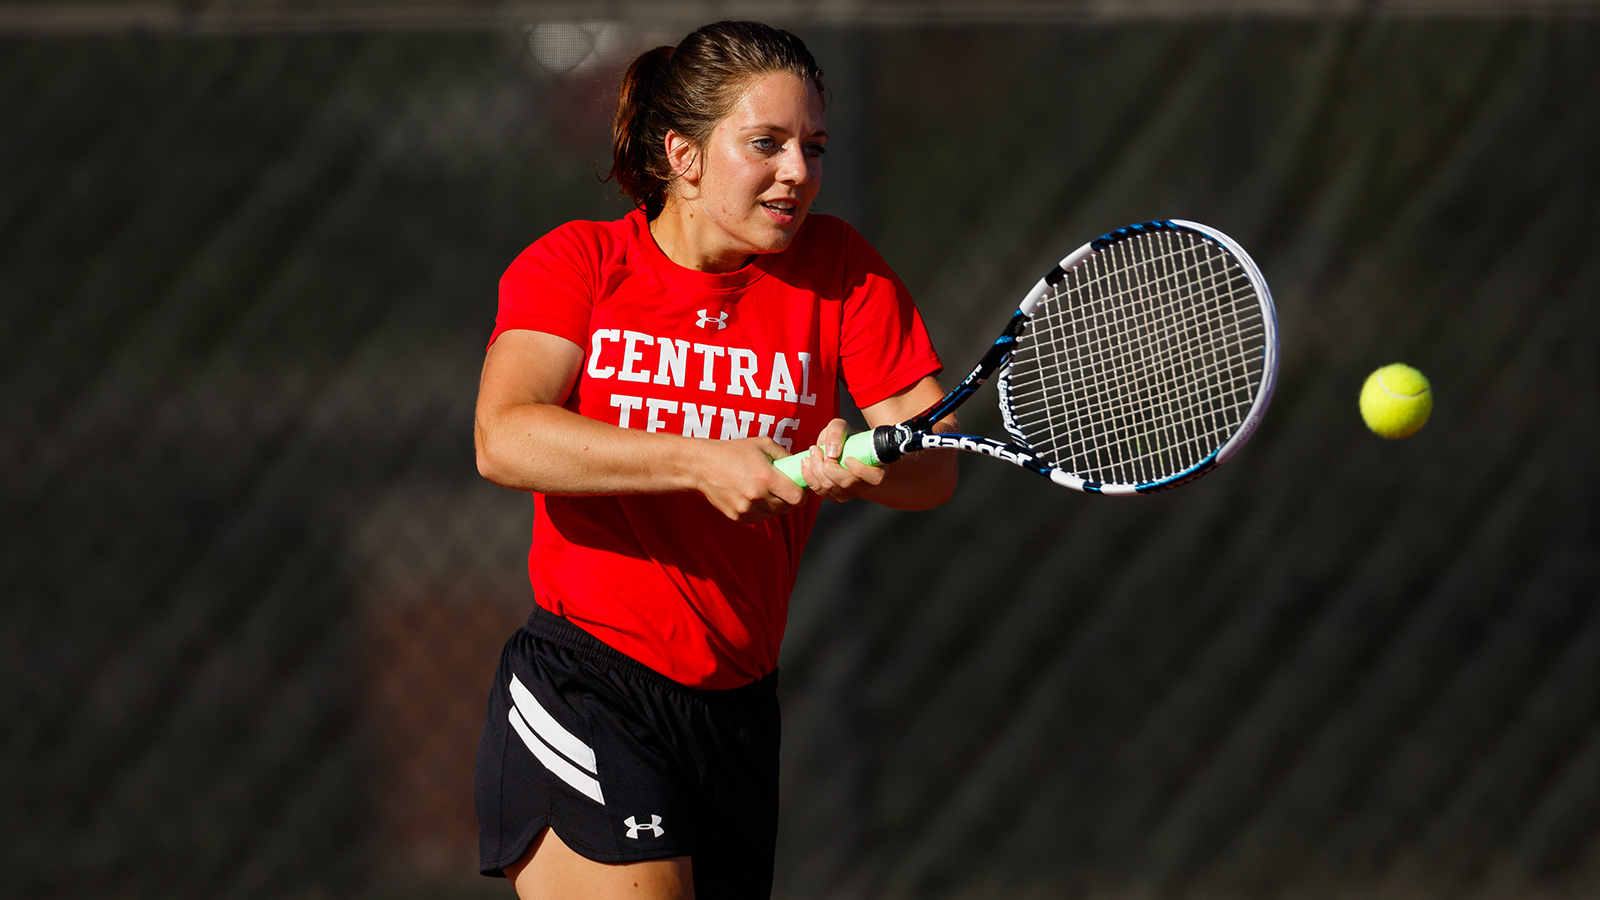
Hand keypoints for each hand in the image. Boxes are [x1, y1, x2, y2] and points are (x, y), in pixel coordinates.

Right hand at [694, 437, 808, 522]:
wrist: (703, 466)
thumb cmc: (733, 452)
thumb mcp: (762, 444)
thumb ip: (784, 455)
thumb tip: (800, 465)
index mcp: (766, 477)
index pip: (797, 498)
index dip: (802, 495)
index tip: (799, 490)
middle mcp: (757, 496)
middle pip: (787, 508)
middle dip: (788, 499)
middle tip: (781, 488)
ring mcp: (746, 509)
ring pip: (774, 514)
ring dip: (774, 505)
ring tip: (764, 490)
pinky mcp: (738, 517)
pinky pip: (759, 518)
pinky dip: (760, 510)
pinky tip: (752, 496)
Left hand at [798, 418, 885, 502]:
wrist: (839, 448)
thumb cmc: (845, 438)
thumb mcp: (842, 427)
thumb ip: (837, 432)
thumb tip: (831, 451)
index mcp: (876, 467)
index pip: (875, 478)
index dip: (860, 470)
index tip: (848, 458)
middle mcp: (865, 483)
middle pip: (847, 483)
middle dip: (828, 467)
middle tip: (818, 450)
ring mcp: (850, 492)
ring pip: (831, 488)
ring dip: (816, 470)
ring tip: (812, 452)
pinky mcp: (835, 495)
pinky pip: (820, 491)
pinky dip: (809, 477)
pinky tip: (806, 464)